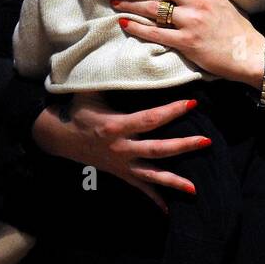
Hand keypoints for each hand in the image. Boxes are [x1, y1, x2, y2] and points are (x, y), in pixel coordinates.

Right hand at [30, 93, 207, 212]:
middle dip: (183, 146)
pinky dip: (156, 201)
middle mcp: (121, 148)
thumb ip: (110, 77)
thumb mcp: (89, 91)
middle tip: (206, 141)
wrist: (58, 137)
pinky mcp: (122, 174)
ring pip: (153, 174)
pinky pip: (141, 189)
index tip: (192, 103)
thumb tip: (127, 52)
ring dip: (175, 181)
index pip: (149, 119)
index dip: (171, 112)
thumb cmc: (79, 110)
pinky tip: (171, 211)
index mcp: (115, 125)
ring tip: (195, 189)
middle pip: (158, 149)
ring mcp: (122, 164)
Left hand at [110, 0, 264, 86]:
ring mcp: (191, 22)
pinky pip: (155, 33)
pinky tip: (124, 23)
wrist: (250, 55)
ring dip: (130, 4)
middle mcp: (198, 2)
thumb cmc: (239, 30)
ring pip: (153, 8)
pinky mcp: (186, 42)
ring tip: (114, 0)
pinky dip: (137, 28)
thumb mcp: (225, 3)